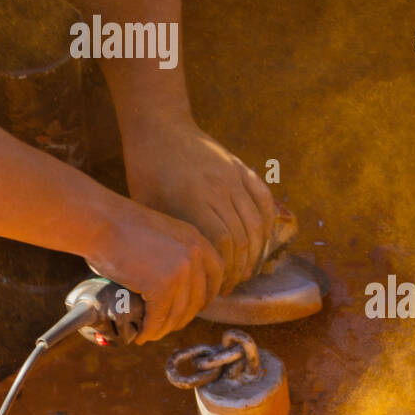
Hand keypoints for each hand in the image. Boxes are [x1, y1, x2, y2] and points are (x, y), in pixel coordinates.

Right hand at [84, 197, 223, 344]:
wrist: (100, 221)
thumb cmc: (118, 225)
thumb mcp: (160, 233)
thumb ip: (173, 253)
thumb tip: (172, 286)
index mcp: (195, 239)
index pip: (216, 274)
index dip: (206, 295)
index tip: (194, 307)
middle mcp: (194, 254)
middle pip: (198, 299)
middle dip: (183, 317)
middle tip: (166, 324)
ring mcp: (180, 271)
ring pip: (178, 313)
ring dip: (164, 328)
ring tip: (151, 333)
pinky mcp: (162, 286)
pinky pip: (159, 318)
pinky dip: (150, 330)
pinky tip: (141, 334)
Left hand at [122, 115, 276, 295]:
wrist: (159, 128)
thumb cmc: (146, 171)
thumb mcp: (149, 207)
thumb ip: (169, 235)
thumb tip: (178, 272)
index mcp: (193, 200)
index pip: (224, 244)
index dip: (226, 270)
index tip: (220, 286)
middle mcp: (218, 189)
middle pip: (243, 237)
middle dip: (241, 267)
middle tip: (234, 283)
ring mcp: (233, 176)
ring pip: (257, 221)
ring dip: (256, 250)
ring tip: (248, 268)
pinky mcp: (241, 168)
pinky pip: (264, 199)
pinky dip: (267, 222)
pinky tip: (262, 240)